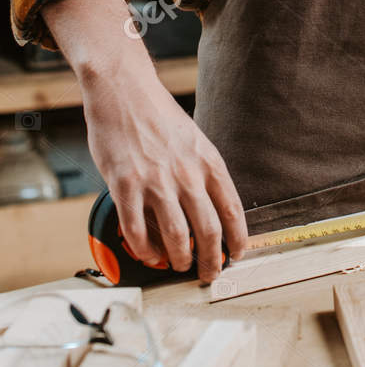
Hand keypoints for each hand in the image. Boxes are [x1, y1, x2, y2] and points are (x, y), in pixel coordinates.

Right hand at [83, 69, 247, 282]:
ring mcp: (155, 181)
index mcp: (209, 162)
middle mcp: (186, 174)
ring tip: (180, 265)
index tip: (237, 254)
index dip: (238, 239)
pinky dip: (145, 250)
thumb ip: (202, 173)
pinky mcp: (125, 186)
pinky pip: (137, 231)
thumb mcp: (195, 141)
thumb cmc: (160, 117)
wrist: (125, 92)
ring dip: (181, 259)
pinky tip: (149, 255)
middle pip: (209, 231)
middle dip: (212, 261)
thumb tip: (210, 209)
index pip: (233, 210)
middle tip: (210, 274)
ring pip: (176, 237)